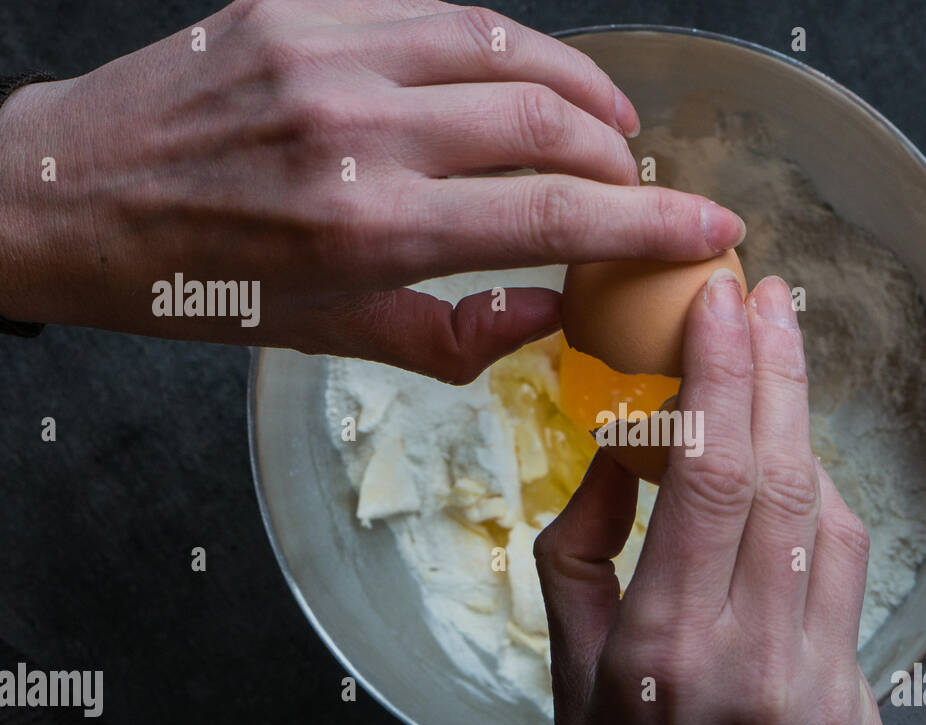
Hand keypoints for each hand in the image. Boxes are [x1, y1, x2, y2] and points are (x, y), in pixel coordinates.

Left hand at [0, 0, 744, 380]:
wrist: (64, 200)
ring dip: (580, 85)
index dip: (650, 221)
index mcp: (365, 232)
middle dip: (621, 155)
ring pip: (506, 47)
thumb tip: (554, 310)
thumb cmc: (196, 287)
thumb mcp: (330, 340)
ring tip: (611, 121)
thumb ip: (456, 334)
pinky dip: (506, 46)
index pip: (551, 215)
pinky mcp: (298, 11)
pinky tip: (527, 75)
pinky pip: (438, 13)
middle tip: (641, 184)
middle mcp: (355, 133)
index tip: (711, 225)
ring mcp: (325, 55)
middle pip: (545, 121)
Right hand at [535, 272, 883, 724]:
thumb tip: (624, 456)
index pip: (706, 473)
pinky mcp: (864, 710)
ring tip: (778, 377)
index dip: (722, 372)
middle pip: (784, 476)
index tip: (721, 303)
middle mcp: (753, 661)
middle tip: (771, 298)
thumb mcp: (563, 676)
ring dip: (806, 437)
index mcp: (660, 649)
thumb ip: (584, 553)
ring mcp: (823, 689)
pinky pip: (851, 584)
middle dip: (780, 369)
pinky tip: (794, 495)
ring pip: (834, 520)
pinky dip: (822, 522)